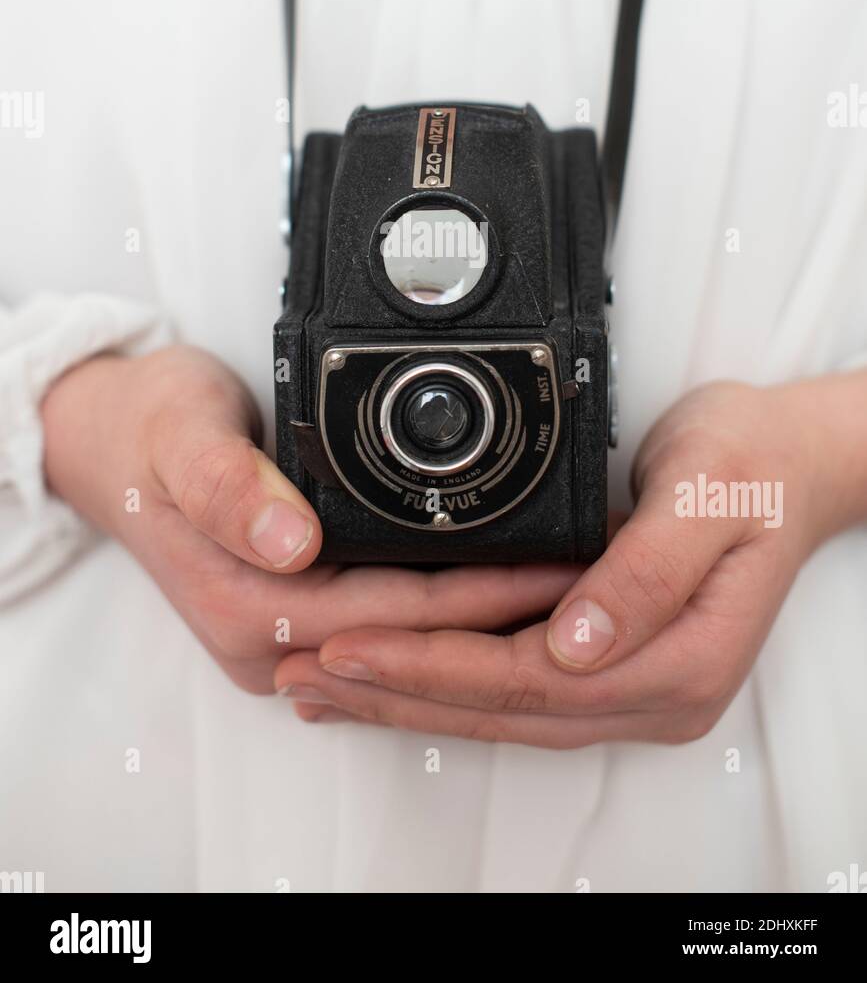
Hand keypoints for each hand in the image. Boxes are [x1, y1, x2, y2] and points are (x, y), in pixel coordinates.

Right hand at [42, 345, 575, 694]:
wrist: (113, 440)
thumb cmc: (150, 428)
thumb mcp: (182, 434)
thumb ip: (229, 485)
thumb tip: (288, 540)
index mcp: (251, 607)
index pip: (400, 612)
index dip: (490, 592)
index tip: (567, 568)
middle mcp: (271, 640)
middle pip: (418, 634)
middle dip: (511, 609)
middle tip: (601, 574)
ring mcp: (283, 637)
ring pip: (410, 636)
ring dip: (490, 612)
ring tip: (575, 578)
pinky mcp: (296, 616)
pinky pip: (388, 623)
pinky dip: (448, 605)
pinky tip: (501, 580)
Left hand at [274, 379, 836, 742]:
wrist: (789, 458)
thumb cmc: (753, 464)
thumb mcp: (709, 495)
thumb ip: (649, 570)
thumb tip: (578, 640)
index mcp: (679, 659)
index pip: (528, 681)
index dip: (430, 668)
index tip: (350, 646)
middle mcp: (655, 690)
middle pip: (502, 711)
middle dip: (396, 694)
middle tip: (303, 674)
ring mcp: (636, 685)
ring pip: (502, 710)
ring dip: (409, 697)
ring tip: (324, 683)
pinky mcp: (615, 663)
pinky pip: (517, 688)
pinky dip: (447, 681)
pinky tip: (396, 670)